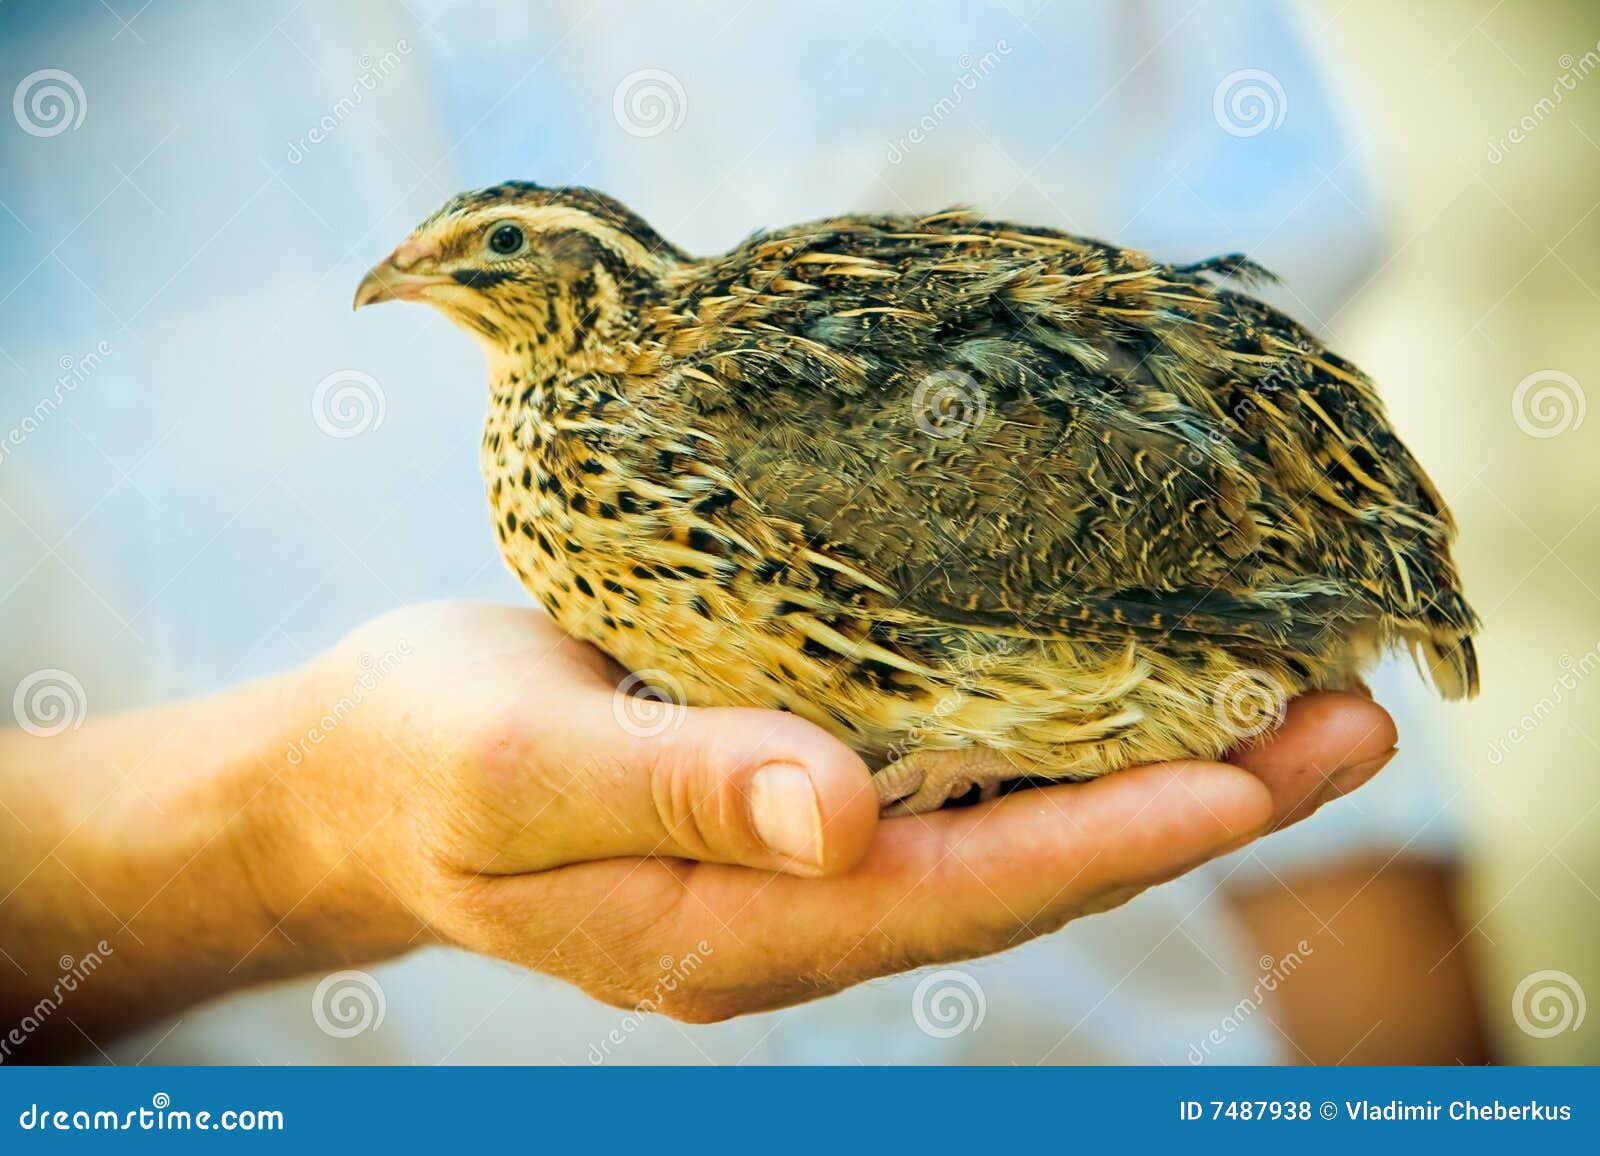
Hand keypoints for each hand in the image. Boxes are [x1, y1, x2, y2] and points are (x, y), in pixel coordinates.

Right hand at [270, 602, 1396, 1021]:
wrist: (358, 772)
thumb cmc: (417, 759)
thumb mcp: (516, 771)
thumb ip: (676, 792)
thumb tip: (849, 815)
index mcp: (734, 928)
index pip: (960, 897)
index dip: (1110, 841)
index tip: (1252, 777)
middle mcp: (799, 906)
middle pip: (1027, 870)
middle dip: (1192, 802)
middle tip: (1348, 719)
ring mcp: (805, 857)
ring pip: (1011, 824)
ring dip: (1155, 766)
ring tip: (1295, 698)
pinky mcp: (799, 793)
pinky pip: (957, 780)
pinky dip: (1062, 737)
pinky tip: (1134, 681)